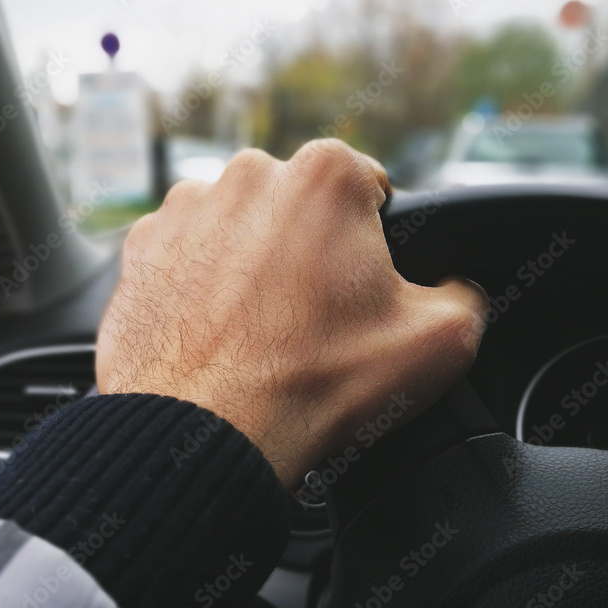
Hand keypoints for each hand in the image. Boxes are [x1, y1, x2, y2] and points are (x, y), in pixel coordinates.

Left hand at [97, 139, 486, 487]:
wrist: (204, 432)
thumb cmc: (311, 383)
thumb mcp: (440, 341)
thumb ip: (466, 294)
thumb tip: (457, 287)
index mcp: (324, 175)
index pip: (370, 190)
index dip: (375, 243)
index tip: (362, 286)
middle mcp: (247, 174)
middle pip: (302, 207)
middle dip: (312, 250)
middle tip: (314, 317)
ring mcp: (185, 208)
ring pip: (243, 228)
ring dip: (255, 264)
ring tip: (262, 330)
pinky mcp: (141, 247)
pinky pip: (189, 255)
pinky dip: (204, 284)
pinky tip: (218, 331)